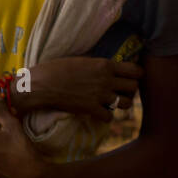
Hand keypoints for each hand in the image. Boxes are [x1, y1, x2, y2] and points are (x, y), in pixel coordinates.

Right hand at [18, 57, 142, 119]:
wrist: (41, 84)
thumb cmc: (57, 68)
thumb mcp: (83, 60)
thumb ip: (99, 65)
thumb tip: (109, 68)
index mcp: (105, 65)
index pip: (136, 70)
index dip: (136, 74)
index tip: (130, 77)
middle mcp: (107, 80)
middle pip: (134, 87)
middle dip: (130, 89)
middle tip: (122, 91)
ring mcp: (100, 96)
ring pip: (126, 103)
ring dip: (121, 104)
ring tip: (113, 102)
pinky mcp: (91, 109)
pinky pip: (109, 117)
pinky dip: (105, 116)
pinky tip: (99, 112)